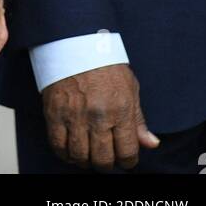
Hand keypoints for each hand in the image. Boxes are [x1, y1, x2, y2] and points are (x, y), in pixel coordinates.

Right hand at [42, 65, 159, 170]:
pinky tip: (70, 148)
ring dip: (85, 160)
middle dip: (107, 163)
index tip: (124, 157)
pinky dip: (64, 153)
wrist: (75, 42)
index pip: (128, 152)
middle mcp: (98, 116)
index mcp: (121, 110)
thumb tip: (151, 144)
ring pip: (80, 156)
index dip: (128, 161)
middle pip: (103, 160)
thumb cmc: (105, 63)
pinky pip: (58, 145)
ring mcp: (75, 115)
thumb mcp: (130, 87)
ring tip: (88, 153)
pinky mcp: (54, 113)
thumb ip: (138, 120)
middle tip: (105, 156)